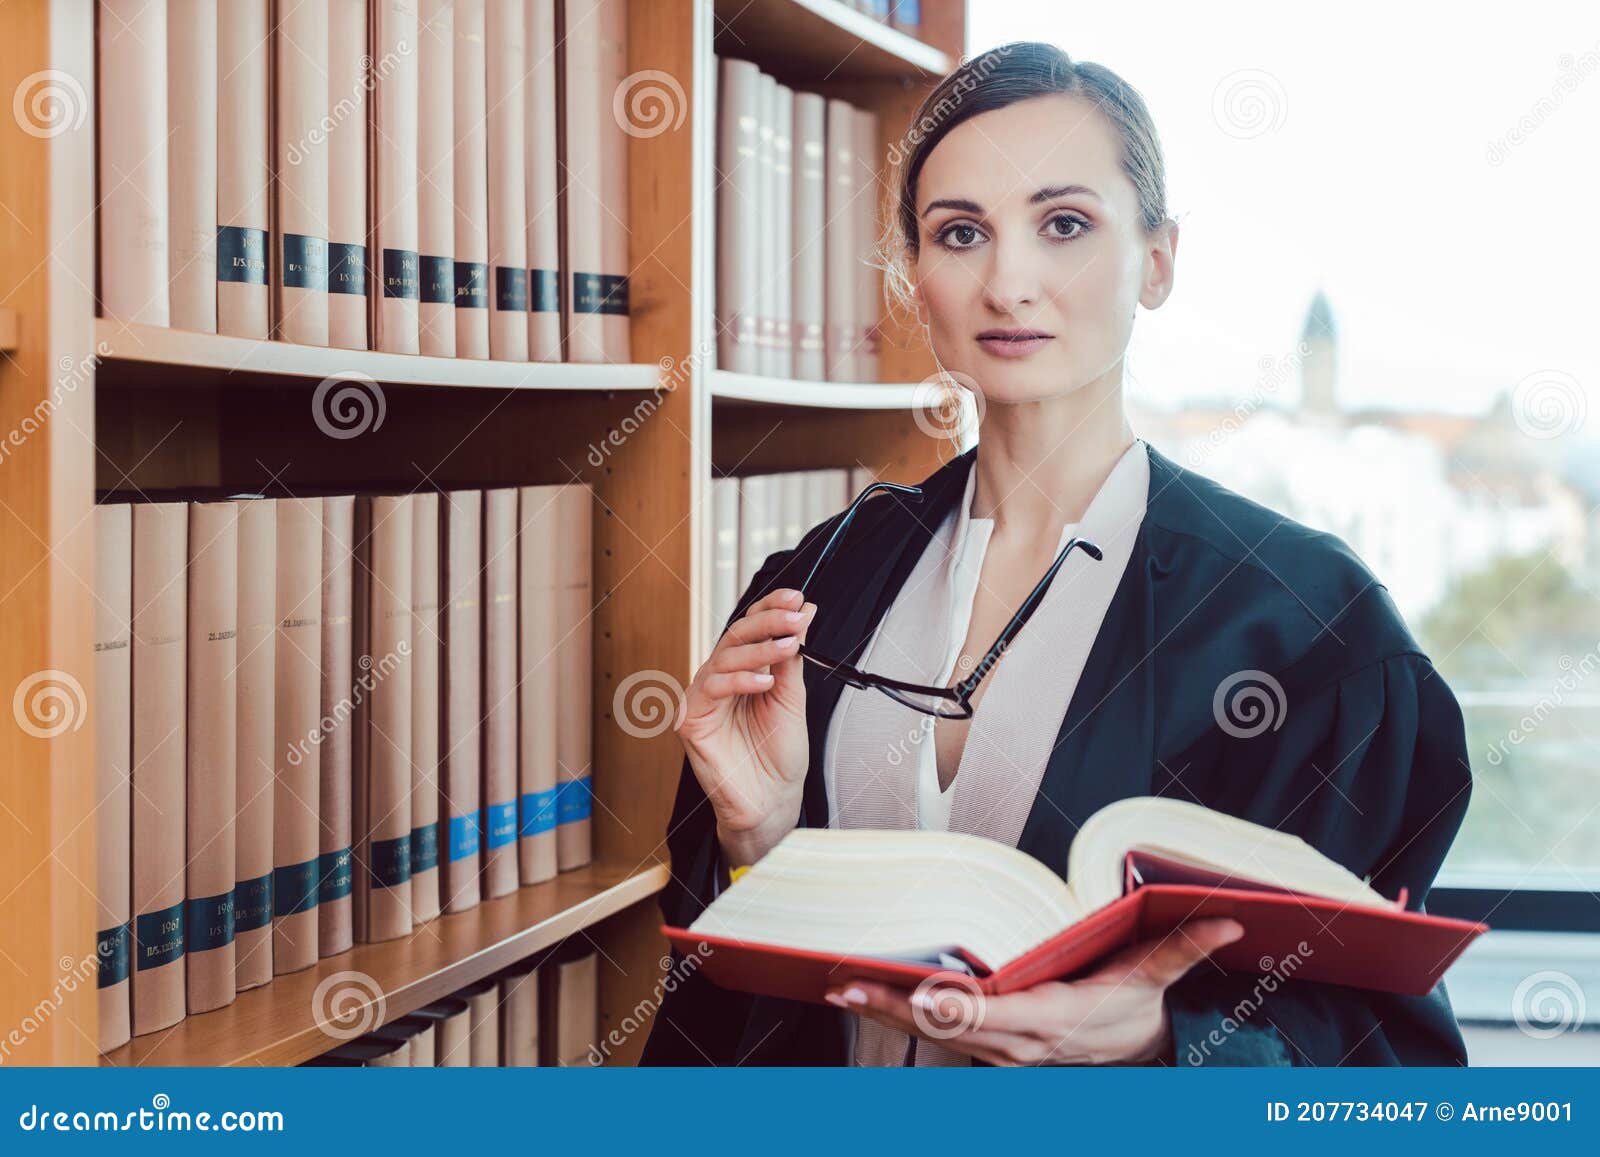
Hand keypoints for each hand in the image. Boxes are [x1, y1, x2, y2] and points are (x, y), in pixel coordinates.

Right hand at [674, 588, 817, 865]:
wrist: (772, 800)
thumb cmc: (778, 756)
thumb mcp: (791, 698)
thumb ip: (791, 657)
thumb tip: (805, 614)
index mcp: (743, 670)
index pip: (752, 627)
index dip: (771, 608)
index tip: (797, 598)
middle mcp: (720, 679)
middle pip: (736, 635)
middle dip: (768, 622)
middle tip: (796, 617)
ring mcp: (704, 698)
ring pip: (724, 656)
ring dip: (759, 648)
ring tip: (788, 647)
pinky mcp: (692, 719)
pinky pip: (711, 688)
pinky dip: (739, 680)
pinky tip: (764, 680)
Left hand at [824, 917, 1244, 1065]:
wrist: (1133, 1058)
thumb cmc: (1137, 1012)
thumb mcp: (1156, 979)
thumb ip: (1184, 950)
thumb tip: (1226, 921)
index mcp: (1052, 1019)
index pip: (998, 1014)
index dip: (959, 1007)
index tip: (924, 994)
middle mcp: (1017, 1042)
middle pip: (949, 1025)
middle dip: (898, 1004)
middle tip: (849, 981)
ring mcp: (998, 1051)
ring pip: (935, 1032)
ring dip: (887, 1009)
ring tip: (840, 984)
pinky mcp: (987, 1047)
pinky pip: (937, 1033)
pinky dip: (900, 1015)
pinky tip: (864, 992)